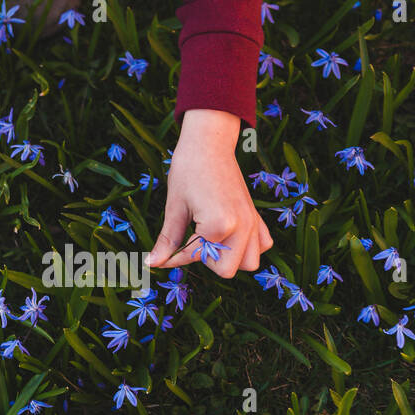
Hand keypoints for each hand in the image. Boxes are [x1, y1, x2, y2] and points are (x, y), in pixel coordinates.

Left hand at [145, 108, 271, 277]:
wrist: (208, 143)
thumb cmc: (188, 170)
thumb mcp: (174, 206)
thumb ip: (168, 239)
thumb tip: (152, 263)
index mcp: (218, 225)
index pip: (195, 257)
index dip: (173, 258)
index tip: (160, 257)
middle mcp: (241, 227)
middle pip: (226, 271)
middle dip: (205, 260)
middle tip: (190, 240)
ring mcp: (253, 222)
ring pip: (249, 263)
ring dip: (228, 258)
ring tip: (210, 240)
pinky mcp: (257, 216)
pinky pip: (262, 245)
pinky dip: (247, 247)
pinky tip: (229, 235)